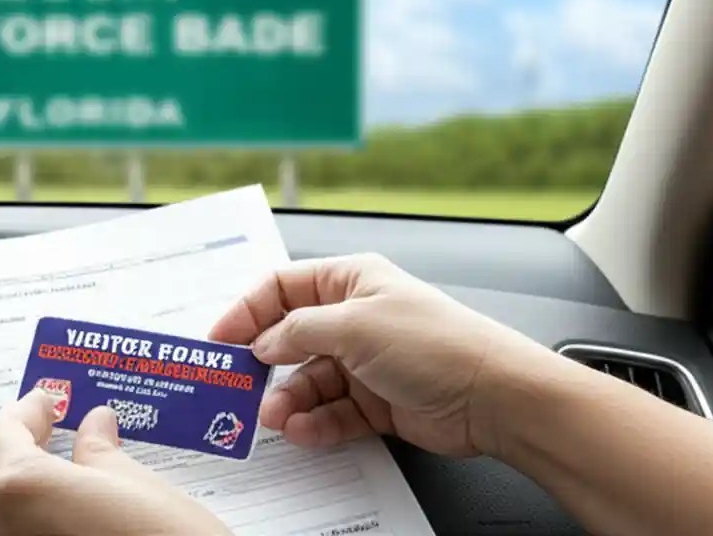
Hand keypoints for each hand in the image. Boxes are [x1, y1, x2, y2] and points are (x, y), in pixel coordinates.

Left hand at [0, 390, 229, 535]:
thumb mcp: (139, 488)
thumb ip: (100, 455)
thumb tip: (94, 429)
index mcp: (19, 490)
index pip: (1, 436)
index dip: (27, 414)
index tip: (45, 406)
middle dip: (9, 488)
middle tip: (52, 469)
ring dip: (15, 526)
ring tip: (66, 516)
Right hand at [209, 254, 547, 457]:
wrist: (491, 396)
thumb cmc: (436, 343)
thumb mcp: (354, 325)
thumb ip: (299, 331)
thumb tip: (264, 341)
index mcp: (351, 281)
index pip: (283, 287)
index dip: (248, 311)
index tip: (221, 340)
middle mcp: (355, 318)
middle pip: (291, 338)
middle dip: (265, 364)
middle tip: (240, 386)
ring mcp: (366, 362)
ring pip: (308, 381)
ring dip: (289, 400)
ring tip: (278, 418)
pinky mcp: (376, 402)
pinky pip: (332, 413)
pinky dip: (315, 423)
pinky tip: (305, 431)